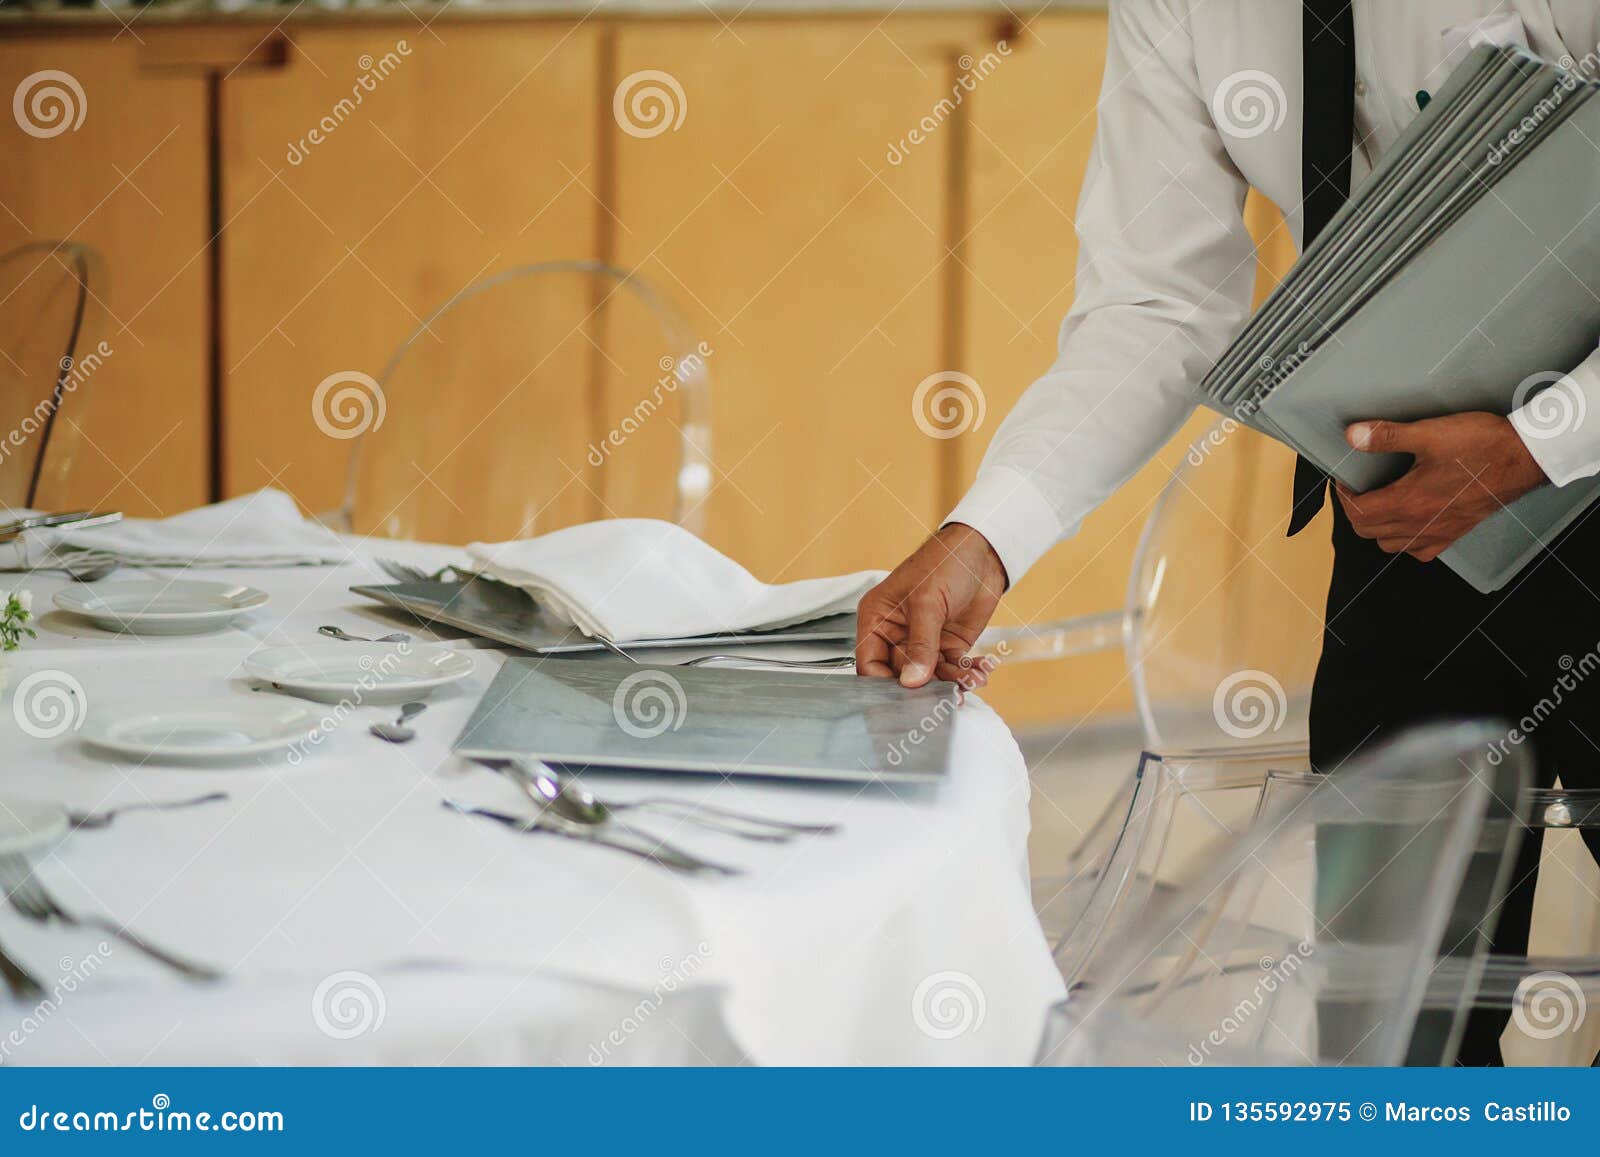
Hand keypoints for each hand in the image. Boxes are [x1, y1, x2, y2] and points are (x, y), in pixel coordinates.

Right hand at [856, 523, 1007, 688]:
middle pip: (902, 675)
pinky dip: (966, 673)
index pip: (869, 663)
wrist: (983, 552)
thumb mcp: (927, 602)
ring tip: (972, 680)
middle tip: (945, 695)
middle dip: (925, 686)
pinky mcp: (949, 644)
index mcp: (878, 618)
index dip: (883, 683)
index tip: (905, 697)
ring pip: (931, 676)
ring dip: (952, 681)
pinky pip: (953, 668)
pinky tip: (980, 671)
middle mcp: (897, 633)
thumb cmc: (945, 562)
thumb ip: (920, 645)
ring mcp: (924, 641)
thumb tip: (912, 682)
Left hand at [1337, 412, 1547, 561]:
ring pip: (1390, 545)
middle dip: (1355, 511)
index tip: (1344, 480)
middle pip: (1368, 531)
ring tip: (1379, 503)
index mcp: (1409, 502)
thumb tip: (1353, 436)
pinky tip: (1409, 521)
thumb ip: (1388, 436)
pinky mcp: (1455, 533)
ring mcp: (1439, 533)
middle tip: (1358, 490)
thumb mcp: (1429, 433)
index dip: (1343, 497)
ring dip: (1377, 527)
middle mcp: (1421, 525)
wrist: (1525, 458)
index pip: (1358, 512)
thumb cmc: (1483, 445)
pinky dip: (1406, 541)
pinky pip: (1420, 551)